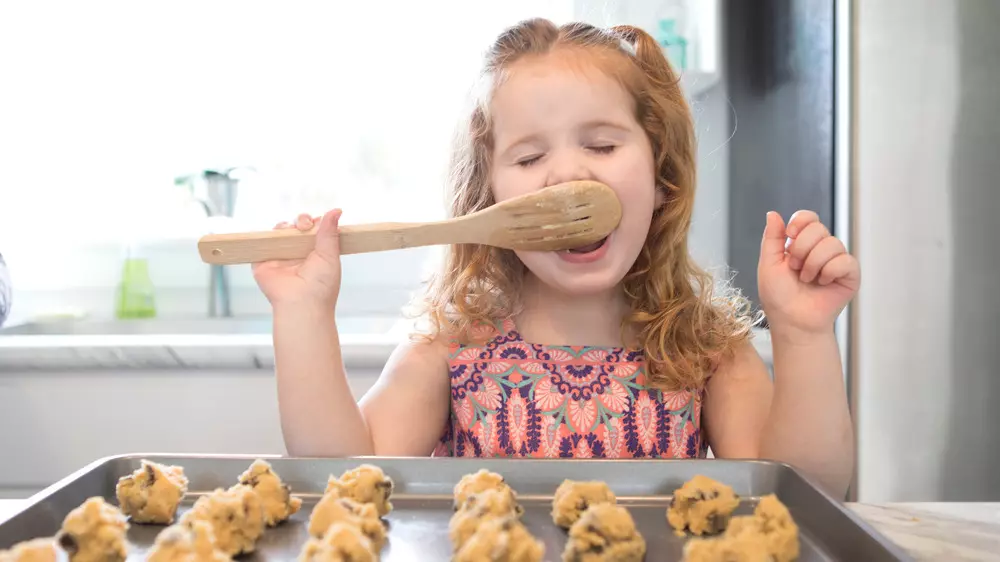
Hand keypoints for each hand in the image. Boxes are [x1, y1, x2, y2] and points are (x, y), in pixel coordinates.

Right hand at [251, 209, 343, 307]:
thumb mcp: (330, 255)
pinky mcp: (264, 262)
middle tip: (305, 225)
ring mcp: (281, 257)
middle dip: (301, 220)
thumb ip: (330, 233)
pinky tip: (275, 232)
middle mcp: (298, 254)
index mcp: (316, 253)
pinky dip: (266, 234)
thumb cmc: (320, 286)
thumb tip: (336, 210)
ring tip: (293, 230)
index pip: (315, 230)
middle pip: (297, 227)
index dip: (316, 222)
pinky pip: (262, 242)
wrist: (301, 304)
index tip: (318, 221)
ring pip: (280, 231)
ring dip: (286, 226)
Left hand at [757, 211, 859, 339]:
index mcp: (802, 243)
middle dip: (801, 248)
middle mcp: (821, 249)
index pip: (808, 217)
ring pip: (832, 243)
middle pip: (818, 227)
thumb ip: (772, 238)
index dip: (800, 221)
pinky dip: (830, 271)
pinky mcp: (850, 275)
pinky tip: (823, 283)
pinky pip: (845, 261)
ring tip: (807, 279)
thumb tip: (772, 213)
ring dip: (813, 263)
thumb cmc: (779, 297)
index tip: (789, 236)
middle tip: (795, 268)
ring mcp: (837, 261)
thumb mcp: (769, 264)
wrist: (792, 321)